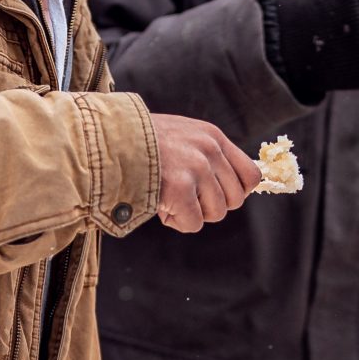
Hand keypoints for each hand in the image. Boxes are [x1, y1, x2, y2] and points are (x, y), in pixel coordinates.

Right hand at [150, 114, 262, 233]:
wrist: (106, 141)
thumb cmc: (140, 143)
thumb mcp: (182, 136)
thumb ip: (206, 156)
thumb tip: (229, 190)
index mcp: (213, 137)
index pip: (252, 176)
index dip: (236, 192)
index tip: (217, 195)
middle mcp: (210, 151)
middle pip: (234, 200)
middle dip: (210, 206)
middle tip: (185, 198)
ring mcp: (196, 169)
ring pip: (216, 213)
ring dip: (192, 214)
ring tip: (169, 198)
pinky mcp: (180, 189)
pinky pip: (194, 223)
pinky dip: (177, 222)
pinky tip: (161, 206)